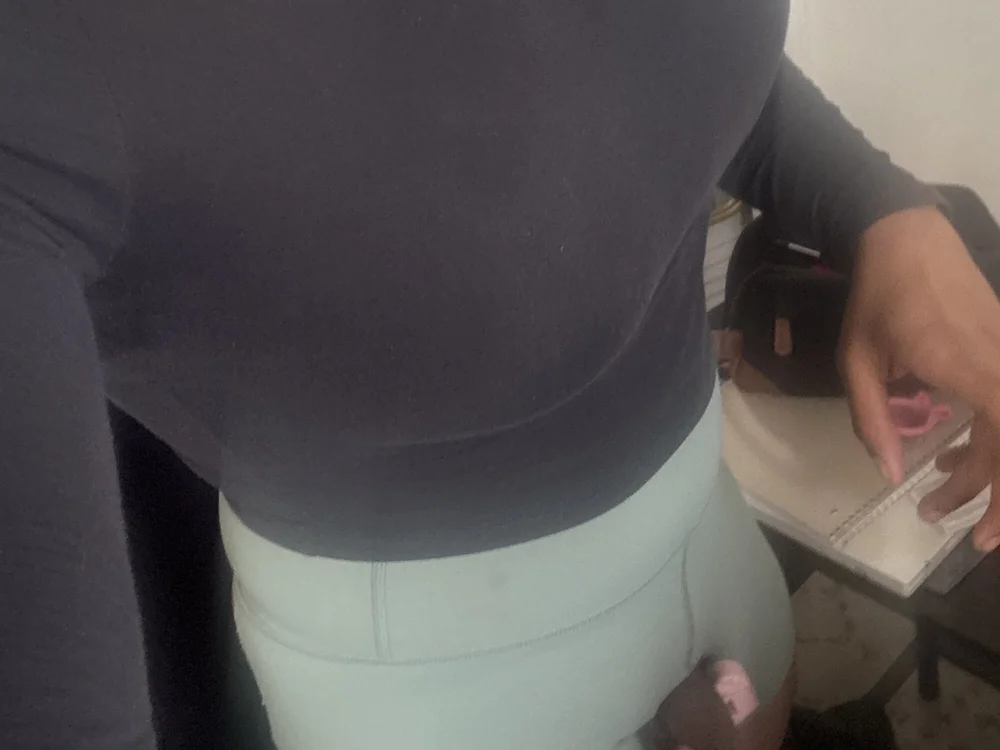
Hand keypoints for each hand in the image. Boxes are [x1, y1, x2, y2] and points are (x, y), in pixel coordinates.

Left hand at [839, 206, 999, 551]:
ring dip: (989, 469)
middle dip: (998, 497)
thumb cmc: (877, 297)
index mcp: (968, 366)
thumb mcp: (857, 361)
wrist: (906, 236)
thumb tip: (892, 475)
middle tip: (961, 529)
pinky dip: (990, 438)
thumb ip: (873, 420)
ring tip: (941, 491)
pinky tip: (955, 453)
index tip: (977, 532)